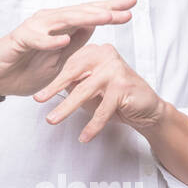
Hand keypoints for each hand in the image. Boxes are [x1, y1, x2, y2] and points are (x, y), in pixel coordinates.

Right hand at [0, 0, 135, 97]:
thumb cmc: (25, 68)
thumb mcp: (59, 60)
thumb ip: (75, 43)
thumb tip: (95, 28)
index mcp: (59, 26)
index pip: (88, 14)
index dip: (110, 9)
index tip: (132, 5)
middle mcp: (48, 21)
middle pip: (80, 12)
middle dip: (104, 10)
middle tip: (126, 8)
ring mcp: (34, 29)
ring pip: (63, 20)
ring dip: (85, 18)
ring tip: (106, 17)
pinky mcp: (20, 39)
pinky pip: (37, 39)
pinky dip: (51, 40)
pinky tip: (64, 40)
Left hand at [31, 43, 167, 141]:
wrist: (148, 109)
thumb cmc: (116, 98)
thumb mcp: (91, 88)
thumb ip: (73, 84)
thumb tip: (52, 87)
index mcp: (96, 51)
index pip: (69, 65)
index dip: (54, 81)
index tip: (38, 94)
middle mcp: (106, 55)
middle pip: (73, 74)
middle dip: (54, 89)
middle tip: (39, 100)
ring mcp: (115, 68)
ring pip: (84, 91)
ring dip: (67, 108)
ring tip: (53, 120)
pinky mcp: (123, 86)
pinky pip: (102, 109)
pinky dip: (92, 125)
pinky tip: (84, 137)